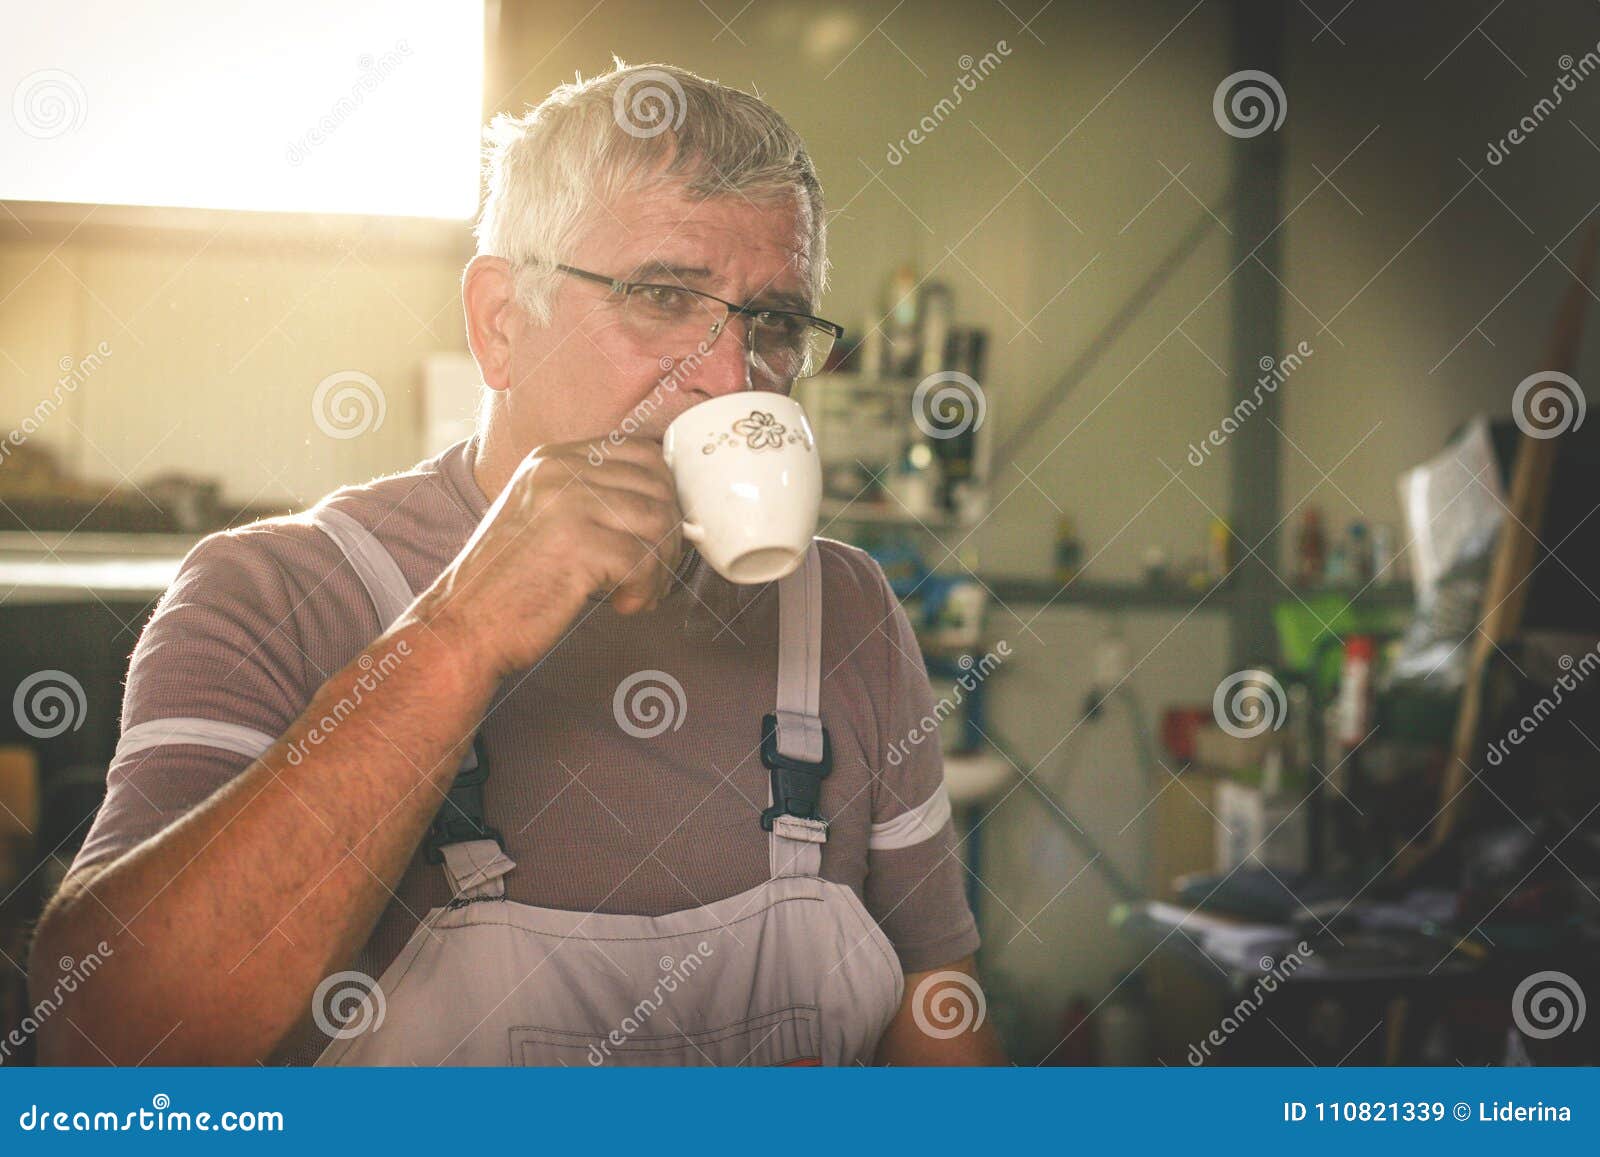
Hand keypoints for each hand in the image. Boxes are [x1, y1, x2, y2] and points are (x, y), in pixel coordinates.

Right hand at [416, 438, 684, 677]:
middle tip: (654, 573)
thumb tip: (666, 503)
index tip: (656, 535)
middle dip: (669, 535)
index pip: (642, 453)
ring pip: (658, 522)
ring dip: (660, 566)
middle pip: (658, 487)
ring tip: (639, 591)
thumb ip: (592, 497)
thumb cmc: (510, 583)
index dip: (664, 496)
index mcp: (553, 459)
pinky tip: (623, 605)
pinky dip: (645, 590)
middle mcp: (560, 471)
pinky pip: (644, 561)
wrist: (463, 626)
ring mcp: (567, 505)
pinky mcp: (577, 546)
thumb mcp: (545, 517)